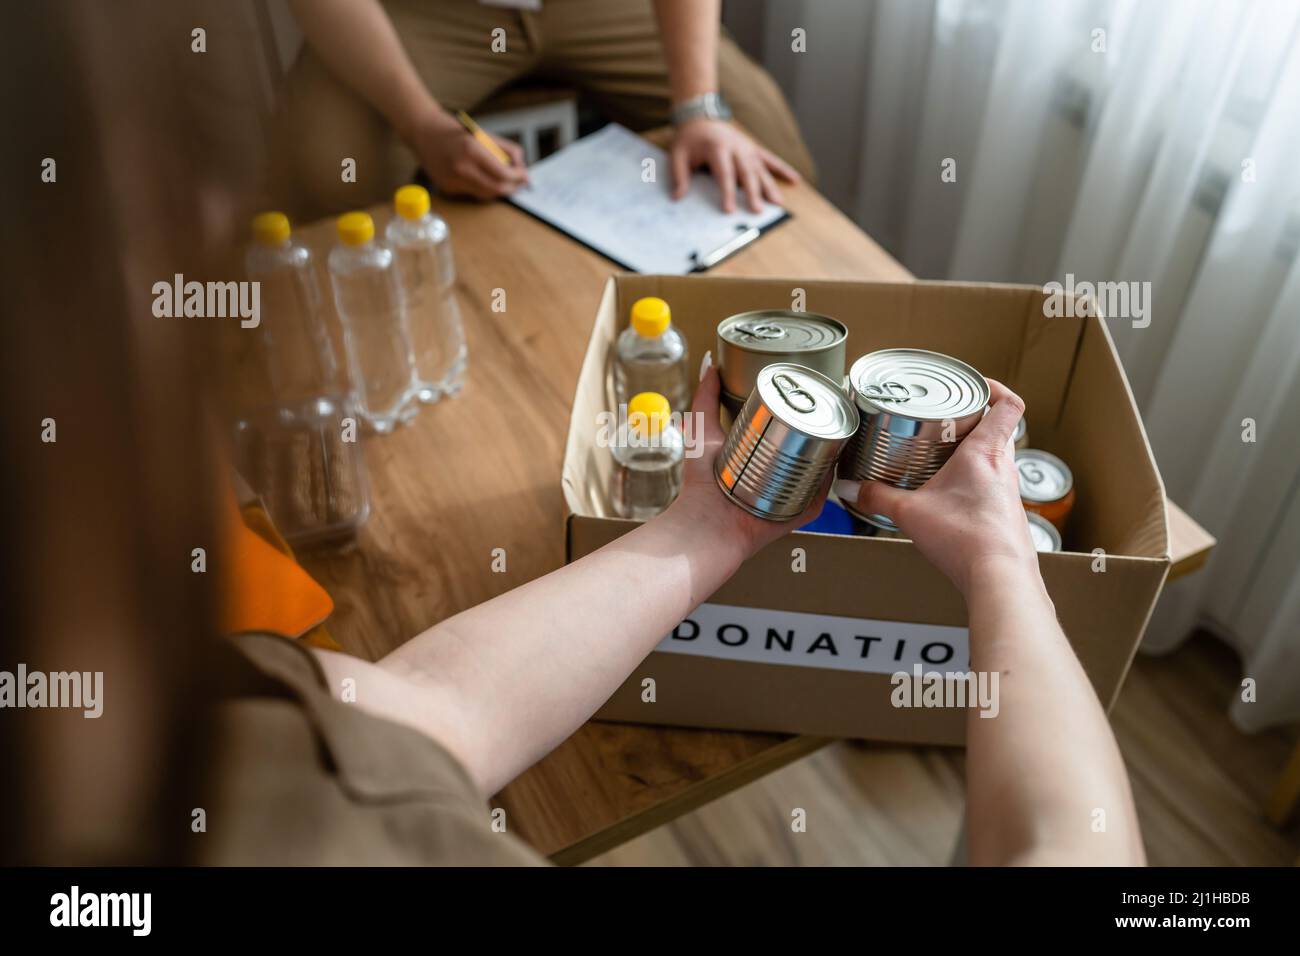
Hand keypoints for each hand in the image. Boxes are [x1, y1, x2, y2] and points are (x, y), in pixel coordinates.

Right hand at [408, 110, 527, 199]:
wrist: (423, 132)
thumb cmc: (456, 131)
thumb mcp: (483, 134)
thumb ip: (505, 150)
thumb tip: (521, 167)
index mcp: (472, 151)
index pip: (503, 174)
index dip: (518, 177)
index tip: (525, 176)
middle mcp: (461, 169)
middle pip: (496, 189)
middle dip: (512, 187)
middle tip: (519, 182)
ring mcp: (453, 181)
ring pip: (486, 195)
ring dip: (498, 189)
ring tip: (505, 180)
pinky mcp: (447, 189)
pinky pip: (472, 193)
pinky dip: (482, 188)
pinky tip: (481, 177)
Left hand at [666, 351, 829, 558]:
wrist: (709, 521)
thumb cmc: (701, 482)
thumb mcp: (702, 430)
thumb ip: (704, 397)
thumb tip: (709, 362)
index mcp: (762, 456)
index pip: (789, 428)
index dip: (800, 409)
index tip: (811, 388)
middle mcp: (781, 474)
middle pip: (812, 444)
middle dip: (823, 422)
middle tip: (831, 399)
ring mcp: (795, 492)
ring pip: (824, 465)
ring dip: (835, 445)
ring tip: (841, 419)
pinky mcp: (803, 510)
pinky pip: (825, 492)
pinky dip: (834, 475)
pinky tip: (841, 452)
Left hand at [668, 118, 799, 212]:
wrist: (701, 115)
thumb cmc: (689, 139)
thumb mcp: (677, 154)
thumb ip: (679, 176)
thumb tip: (678, 198)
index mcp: (717, 149)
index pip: (724, 174)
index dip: (727, 192)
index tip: (729, 210)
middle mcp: (737, 147)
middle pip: (746, 173)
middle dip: (753, 193)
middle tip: (757, 211)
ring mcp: (748, 148)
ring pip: (761, 169)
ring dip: (770, 186)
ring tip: (778, 204)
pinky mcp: (753, 149)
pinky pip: (770, 159)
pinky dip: (783, 169)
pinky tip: (795, 180)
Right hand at [833, 380, 1036, 596]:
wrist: (999, 577)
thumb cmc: (966, 538)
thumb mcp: (910, 513)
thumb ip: (877, 497)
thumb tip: (851, 489)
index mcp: (986, 452)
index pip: (1008, 404)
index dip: (995, 389)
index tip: (975, 386)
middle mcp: (1005, 468)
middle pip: (1000, 429)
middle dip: (976, 421)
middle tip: (947, 421)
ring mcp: (1009, 493)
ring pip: (998, 459)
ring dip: (976, 454)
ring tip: (944, 457)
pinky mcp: (1006, 516)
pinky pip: (994, 488)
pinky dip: (976, 484)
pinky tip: (952, 498)